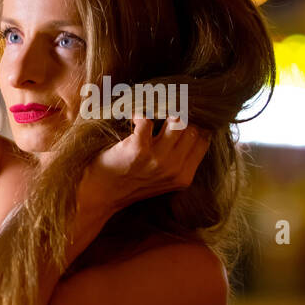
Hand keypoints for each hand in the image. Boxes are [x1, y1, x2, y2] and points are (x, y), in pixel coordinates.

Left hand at [80, 115, 209, 214]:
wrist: (100, 196)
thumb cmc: (130, 183)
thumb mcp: (163, 179)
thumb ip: (179, 160)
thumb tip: (190, 127)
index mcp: (184, 176)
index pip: (203, 140)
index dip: (196, 123)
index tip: (185, 114)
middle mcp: (174, 169)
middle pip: (191, 128)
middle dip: (180, 115)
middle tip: (166, 108)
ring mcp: (157, 160)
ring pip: (176, 121)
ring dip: (163, 111)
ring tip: (151, 112)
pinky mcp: (137, 149)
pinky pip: (147, 120)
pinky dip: (140, 114)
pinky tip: (134, 117)